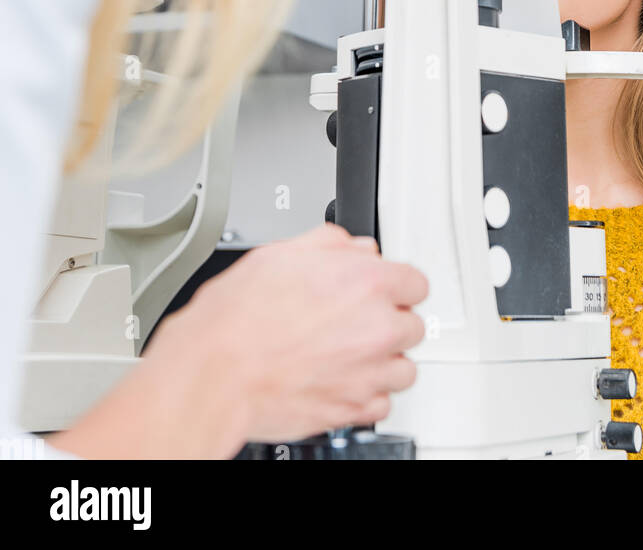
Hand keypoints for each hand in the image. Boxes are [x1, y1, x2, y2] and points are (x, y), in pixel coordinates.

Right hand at [154, 221, 428, 444]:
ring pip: (403, 369)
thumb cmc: (237, 317)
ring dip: (384, 361)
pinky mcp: (352, 410)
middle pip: (413, 325)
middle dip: (389, 322)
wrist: (215, 373)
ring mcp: (367, 373)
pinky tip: (344, 382)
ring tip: (353, 355)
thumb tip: (352, 247)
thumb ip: (330, 244)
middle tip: (358, 322)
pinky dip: (367, 397)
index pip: (416, 282)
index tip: (384, 290)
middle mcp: (376, 328)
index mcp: (366, 282)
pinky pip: (382, 405)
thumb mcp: (280, 253)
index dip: (396, 284)